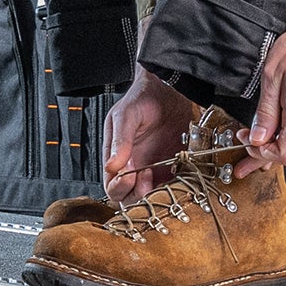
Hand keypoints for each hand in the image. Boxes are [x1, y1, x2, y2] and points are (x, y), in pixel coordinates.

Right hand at [101, 62, 192, 200]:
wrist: (169, 88)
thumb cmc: (142, 99)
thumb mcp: (126, 115)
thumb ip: (120, 140)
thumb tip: (112, 165)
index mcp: (116, 156)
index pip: (112, 185)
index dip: (120, 186)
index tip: (130, 173)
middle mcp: (134, 166)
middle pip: (128, 198)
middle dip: (136, 194)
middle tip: (146, 176)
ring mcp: (154, 168)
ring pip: (149, 197)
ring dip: (154, 193)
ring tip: (159, 173)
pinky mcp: (172, 168)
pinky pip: (171, 188)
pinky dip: (172, 188)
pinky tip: (173, 174)